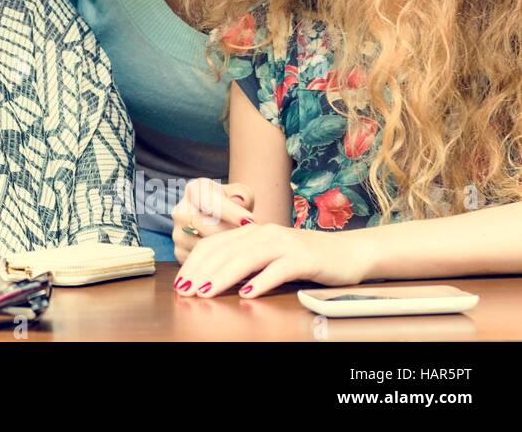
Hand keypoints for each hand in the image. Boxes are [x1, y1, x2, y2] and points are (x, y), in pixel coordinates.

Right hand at [171, 177, 255, 261]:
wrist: (224, 223)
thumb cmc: (234, 206)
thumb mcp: (242, 195)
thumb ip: (242, 194)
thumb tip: (238, 202)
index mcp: (194, 190)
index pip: (206, 199)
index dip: (229, 211)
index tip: (250, 220)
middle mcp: (180, 211)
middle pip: (203, 224)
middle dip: (230, 232)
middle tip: (252, 239)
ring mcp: (178, 234)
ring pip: (202, 245)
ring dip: (226, 249)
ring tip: (247, 249)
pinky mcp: (180, 253)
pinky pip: (200, 261)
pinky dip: (218, 262)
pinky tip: (235, 259)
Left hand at [174, 223, 369, 298]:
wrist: (348, 253)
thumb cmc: (303, 259)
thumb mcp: (268, 258)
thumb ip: (243, 264)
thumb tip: (211, 280)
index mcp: (251, 232)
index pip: (214, 245)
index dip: (194, 263)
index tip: (180, 283)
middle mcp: (264, 234)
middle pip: (224, 251)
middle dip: (201, 271)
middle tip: (184, 291)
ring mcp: (284, 244)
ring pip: (246, 259)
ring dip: (222, 277)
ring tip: (205, 292)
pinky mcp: (304, 258)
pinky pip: (278, 269)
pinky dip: (261, 281)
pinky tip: (248, 294)